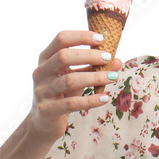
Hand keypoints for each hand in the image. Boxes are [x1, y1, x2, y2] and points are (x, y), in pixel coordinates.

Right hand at [25, 30, 121, 144]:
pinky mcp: (47, 109)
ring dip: (94, 77)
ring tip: (112, 77)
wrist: (43, 122)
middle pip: (63, 56)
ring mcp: (42, 91)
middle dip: (89, 55)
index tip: (101, 39)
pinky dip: (90, 100)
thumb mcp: (76, 77)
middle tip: (108, 58)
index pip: (61, 39)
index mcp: (46, 58)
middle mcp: (40, 72)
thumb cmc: (61, 94)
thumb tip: (118, 61)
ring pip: (69, 80)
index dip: (81, 36)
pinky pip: (71, 103)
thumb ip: (93, 68)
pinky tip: (104, 98)